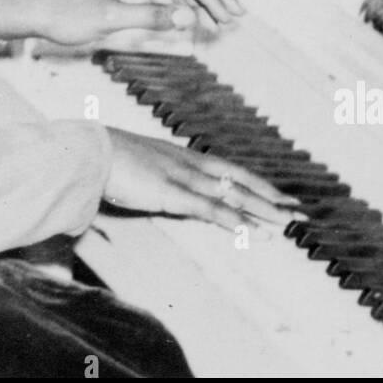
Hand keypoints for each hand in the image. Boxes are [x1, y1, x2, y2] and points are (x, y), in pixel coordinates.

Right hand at [103, 128, 293, 232]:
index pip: (227, 169)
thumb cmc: (104, 159)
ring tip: (285, 222)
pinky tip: (250, 231)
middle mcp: (187, 163)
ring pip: (230, 193)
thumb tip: (163, 191)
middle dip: (269, 195)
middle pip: (238, 179)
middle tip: (297, 209)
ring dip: (260, 209)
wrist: (86, 151)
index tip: (276, 193)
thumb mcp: (138, 167)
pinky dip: (232, 219)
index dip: (253, 182)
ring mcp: (180, 176)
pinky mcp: (170, 192)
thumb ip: (155, 178)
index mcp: (180, 156)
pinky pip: (207, 208)